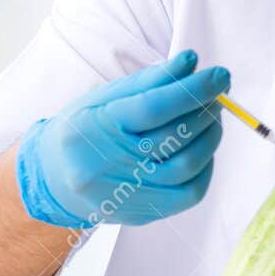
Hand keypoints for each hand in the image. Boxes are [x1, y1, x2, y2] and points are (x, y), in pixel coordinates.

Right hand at [15, 50, 229, 228]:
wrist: (53, 179)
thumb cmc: (86, 128)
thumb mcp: (106, 97)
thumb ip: (150, 81)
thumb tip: (192, 62)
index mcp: (95, 127)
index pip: (153, 107)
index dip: (192, 90)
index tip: (220, 75)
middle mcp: (106, 165)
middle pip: (174, 137)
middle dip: (205, 110)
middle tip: (218, 93)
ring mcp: (124, 194)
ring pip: (187, 166)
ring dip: (211, 136)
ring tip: (212, 117)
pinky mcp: (141, 214)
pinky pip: (189, 193)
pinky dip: (206, 166)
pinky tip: (204, 148)